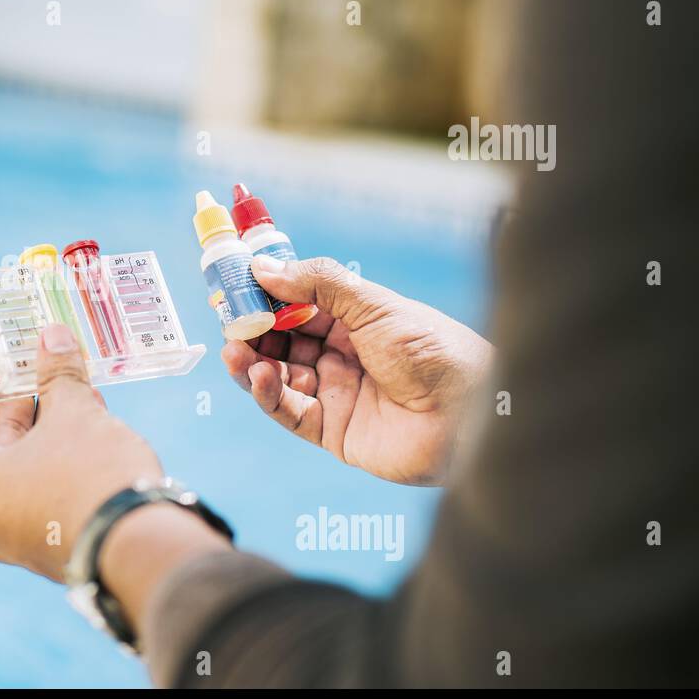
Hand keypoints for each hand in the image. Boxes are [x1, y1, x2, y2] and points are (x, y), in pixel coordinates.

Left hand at [0, 324, 164, 580]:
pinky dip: (62, 454)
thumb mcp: (73, 413)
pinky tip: (90, 422)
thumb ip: (57, 374)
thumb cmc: (91, 474)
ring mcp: (22, 537)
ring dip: (47, 424)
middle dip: (19, 401)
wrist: (141, 548)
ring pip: (26, 467)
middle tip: (37, 364)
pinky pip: (48, 489)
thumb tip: (52, 337)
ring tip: (73, 386)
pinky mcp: (57, 544)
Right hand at [222, 256, 491, 484]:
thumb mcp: (374, 305)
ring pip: (278, 375)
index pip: (297, 303)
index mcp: (355, 321)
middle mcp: (341, 355)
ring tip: (234, 350)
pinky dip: (268, 393)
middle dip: (252, 329)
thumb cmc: (434, 352)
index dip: (266, 294)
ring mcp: (335, 393)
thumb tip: (263, 267)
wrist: (471, 415)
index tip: (234, 282)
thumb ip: (316, 284)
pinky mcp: (332, 431)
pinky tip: (260, 375)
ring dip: (252, 362)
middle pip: (281, 339)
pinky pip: (288, 411)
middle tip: (227, 319)